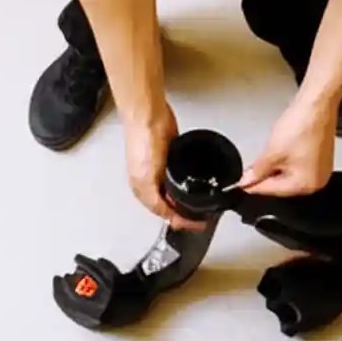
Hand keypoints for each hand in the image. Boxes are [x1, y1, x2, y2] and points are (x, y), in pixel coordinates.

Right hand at [123, 103, 205, 230]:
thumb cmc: (142, 140)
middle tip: (199, 220)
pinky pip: (180, 177)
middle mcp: (150, 182)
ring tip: (199, 208)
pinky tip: (193, 185)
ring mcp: (161, 170)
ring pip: (174, 193)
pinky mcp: (171, 158)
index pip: (163, 214)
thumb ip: (156, 199)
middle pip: (169, 206)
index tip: (197, 225)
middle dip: (183, 215)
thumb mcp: (146, 178)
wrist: (149, 116)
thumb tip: (168, 216)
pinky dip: (187, 184)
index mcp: (141, 189)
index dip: (181, 222)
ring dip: (185, 201)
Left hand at [237, 97, 336, 195]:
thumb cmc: (302, 126)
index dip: (254, 186)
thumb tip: (248, 181)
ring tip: (269, 153)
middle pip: (282, 185)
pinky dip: (286, 160)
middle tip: (250, 169)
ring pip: (289, 174)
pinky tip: (280, 150)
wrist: (316, 105)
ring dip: (275, 167)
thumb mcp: (272, 153)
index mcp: (306, 185)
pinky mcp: (320, 158)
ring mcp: (320, 169)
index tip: (242, 185)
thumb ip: (257, 171)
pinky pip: (298, 165)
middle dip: (266, 176)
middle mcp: (317, 181)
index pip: (273, 191)